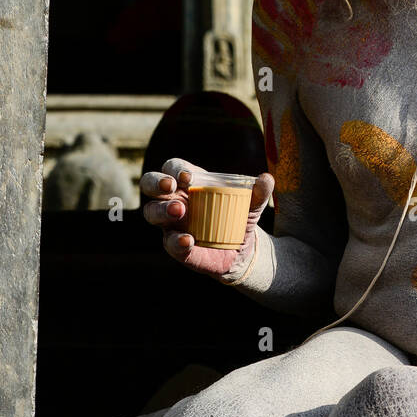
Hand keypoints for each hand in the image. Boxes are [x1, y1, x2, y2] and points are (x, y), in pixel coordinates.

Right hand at [140, 157, 273, 279]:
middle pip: (149, 184)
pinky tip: (188, 240)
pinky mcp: (175, 245)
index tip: (188, 177)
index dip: (175, 169)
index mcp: (188, 182)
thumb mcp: (253, 203)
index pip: (172, 168)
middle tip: (171, 187)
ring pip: (151, 212)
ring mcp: (170, 223)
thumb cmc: (240, 216)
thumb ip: (259, 191)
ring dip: (161, 210)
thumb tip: (266, 179)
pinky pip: (169, 242)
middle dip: (156, 183)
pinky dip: (176, 241)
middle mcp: (173, 199)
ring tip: (179, 211)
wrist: (243, 248)